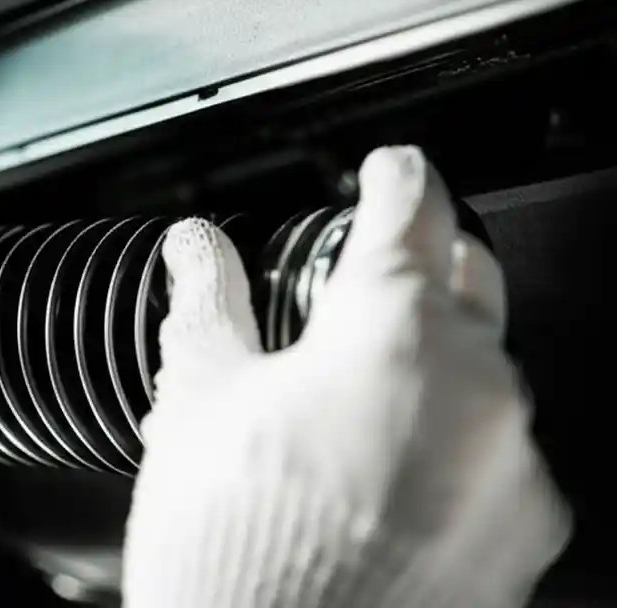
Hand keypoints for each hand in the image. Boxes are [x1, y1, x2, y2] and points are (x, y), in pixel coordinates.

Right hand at [124, 147, 569, 606]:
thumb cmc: (232, 544)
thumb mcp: (197, 400)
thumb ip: (206, 303)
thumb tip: (194, 249)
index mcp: (393, 329)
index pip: (410, 207)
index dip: (391, 176)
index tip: (386, 173)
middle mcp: (477, 387)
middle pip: (467, 279)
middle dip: (424, 265)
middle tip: (366, 285)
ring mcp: (510, 467)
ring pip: (484, 377)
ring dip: (433, 369)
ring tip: (351, 410)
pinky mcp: (524, 535)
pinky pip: (496, 461)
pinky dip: (450, 451)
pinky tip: (382, 480)